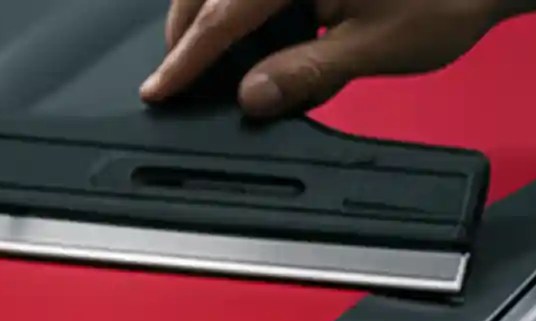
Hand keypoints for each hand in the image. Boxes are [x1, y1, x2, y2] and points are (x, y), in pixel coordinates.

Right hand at [142, 0, 510, 116]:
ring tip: (209, 59)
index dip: (185, 59)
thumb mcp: (378, 45)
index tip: (158, 90)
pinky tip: (254, 33)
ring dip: (212, 14)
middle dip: (187, 31)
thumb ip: (306, 72)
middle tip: (176, 78)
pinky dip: (243, 4)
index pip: (222, 15)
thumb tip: (252, 97)